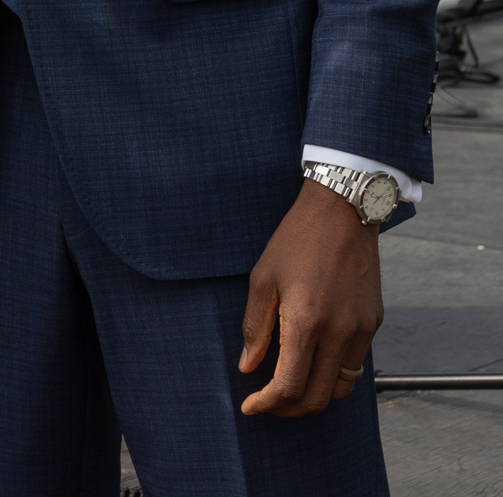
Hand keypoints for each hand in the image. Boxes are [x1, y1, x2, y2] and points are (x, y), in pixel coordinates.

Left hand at [239, 179, 384, 416]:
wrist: (342, 211)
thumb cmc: (296, 239)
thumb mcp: (263, 278)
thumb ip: (255, 327)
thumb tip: (247, 367)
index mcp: (306, 322)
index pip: (289, 387)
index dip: (267, 404)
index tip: (250, 407)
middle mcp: (338, 333)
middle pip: (317, 398)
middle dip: (289, 409)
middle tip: (267, 403)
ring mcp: (361, 330)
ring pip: (340, 388)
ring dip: (314, 397)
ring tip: (290, 387)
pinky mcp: (373, 323)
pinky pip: (354, 365)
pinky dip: (332, 375)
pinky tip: (313, 362)